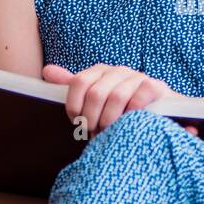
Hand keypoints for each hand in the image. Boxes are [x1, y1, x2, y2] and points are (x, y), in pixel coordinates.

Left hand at [42, 63, 170, 134]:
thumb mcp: (93, 100)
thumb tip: (47, 71)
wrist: (154, 116)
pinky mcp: (156, 87)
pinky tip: (129, 124)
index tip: (78, 122)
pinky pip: (139, 97)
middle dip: (92, 118)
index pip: (78, 82)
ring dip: (110, 120)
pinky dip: (131, 114)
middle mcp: (118, 70)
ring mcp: (138, 77)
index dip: (75, 106)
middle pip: (95, 93)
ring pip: (116, 96)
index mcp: (100, 71)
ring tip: (110, 132)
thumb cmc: (117, 111)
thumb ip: (71, 86)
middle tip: (95, 132)